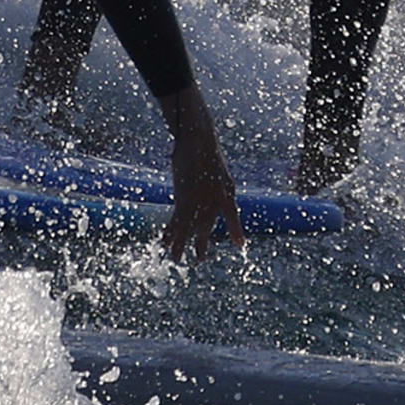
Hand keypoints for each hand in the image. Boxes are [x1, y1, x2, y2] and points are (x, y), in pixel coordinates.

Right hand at [162, 93, 245, 266]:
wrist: (198, 144)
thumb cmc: (209, 156)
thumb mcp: (222, 175)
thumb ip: (221, 192)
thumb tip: (211, 205)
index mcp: (227, 195)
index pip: (233, 217)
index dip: (237, 231)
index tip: (241, 244)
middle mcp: (214, 204)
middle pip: (206, 230)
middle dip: (201, 246)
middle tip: (200, 260)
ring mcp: (198, 203)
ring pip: (189, 231)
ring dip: (181, 246)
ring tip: (177, 259)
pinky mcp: (183, 200)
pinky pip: (176, 222)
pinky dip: (170, 232)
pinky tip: (164, 242)